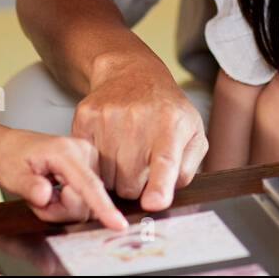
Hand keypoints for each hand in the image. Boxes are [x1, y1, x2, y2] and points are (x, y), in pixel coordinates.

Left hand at [0, 125, 126, 227]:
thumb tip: (46, 196)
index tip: (118, 224)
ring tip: (40, 192)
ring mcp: (88, 159)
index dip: (103, 206)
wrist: (4, 146)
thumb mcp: (9, 174)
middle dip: (58, 210)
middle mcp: (83, 152)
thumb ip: (28, 186)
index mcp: (65, 151)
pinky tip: (51, 191)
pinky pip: (84, 198)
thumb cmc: (6, 156)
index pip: (88, 184)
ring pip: (84, 203)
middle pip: (85, 201)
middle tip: (35, 199)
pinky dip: (64, 203)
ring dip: (59, 208)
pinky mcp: (88, 168)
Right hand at [72, 52, 207, 210]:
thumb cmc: (166, 111)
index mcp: (172, 126)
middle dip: (136, 184)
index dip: (159, 186)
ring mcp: (109, 117)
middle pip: (130, 184)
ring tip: (126, 152)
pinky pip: (85, 163)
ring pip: (106, 179)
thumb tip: (164, 196)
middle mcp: (139, 119)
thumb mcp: (192, 134)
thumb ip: (186, 169)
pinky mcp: (86, 117)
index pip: (165, 162)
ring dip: (115, 176)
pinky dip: (96, 163)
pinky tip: (108, 145)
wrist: (133, 74)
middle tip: (141, 162)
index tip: (153, 203)